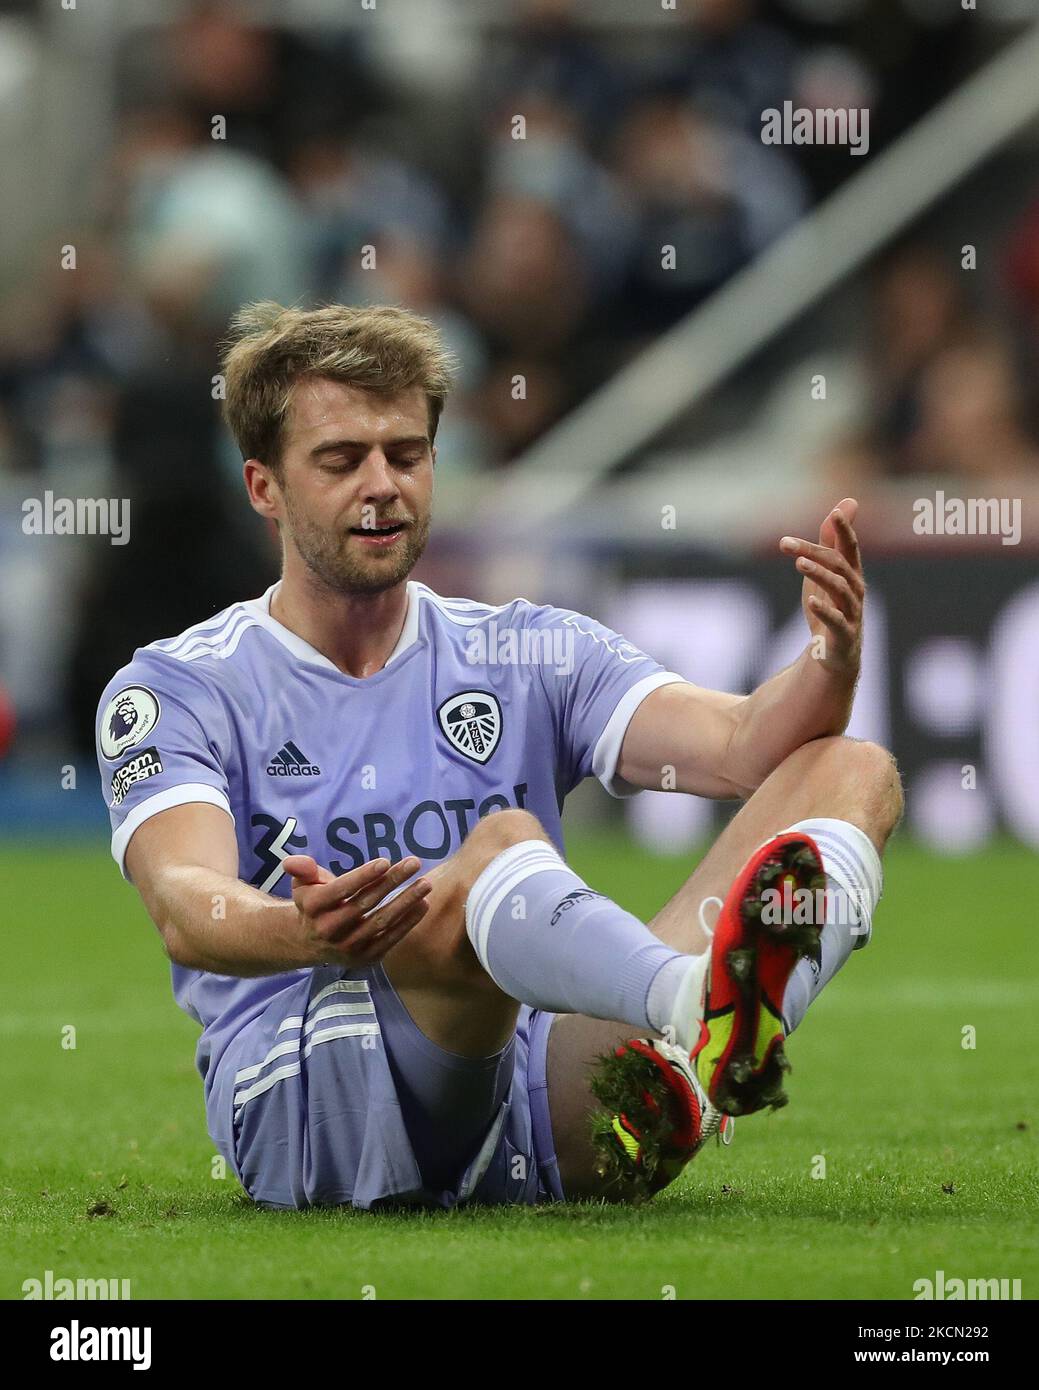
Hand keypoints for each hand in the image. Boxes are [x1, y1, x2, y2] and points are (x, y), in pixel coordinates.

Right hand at [283, 854, 430, 967]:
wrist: (307, 943)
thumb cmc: (312, 904)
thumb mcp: (302, 884)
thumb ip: (302, 869)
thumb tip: (293, 861)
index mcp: (314, 907)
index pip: (341, 889)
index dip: (363, 876)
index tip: (385, 861)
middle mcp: (330, 929)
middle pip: (365, 903)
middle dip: (392, 881)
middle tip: (414, 863)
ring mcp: (348, 947)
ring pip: (381, 922)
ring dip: (406, 902)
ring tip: (425, 884)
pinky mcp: (365, 958)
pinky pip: (390, 939)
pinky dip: (408, 923)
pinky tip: (423, 905)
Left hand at [780, 497, 864, 677]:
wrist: (833, 652)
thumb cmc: (830, 605)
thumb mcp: (826, 570)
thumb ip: (832, 539)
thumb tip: (848, 501)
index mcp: (851, 573)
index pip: (850, 547)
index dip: (844, 530)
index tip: (834, 513)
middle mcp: (855, 590)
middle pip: (838, 565)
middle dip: (814, 551)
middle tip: (785, 543)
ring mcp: (852, 612)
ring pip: (839, 589)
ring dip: (819, 574)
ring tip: (799, 563)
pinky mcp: (844, 634)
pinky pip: (837, 621)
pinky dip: (825, 611)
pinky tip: (811, 602)